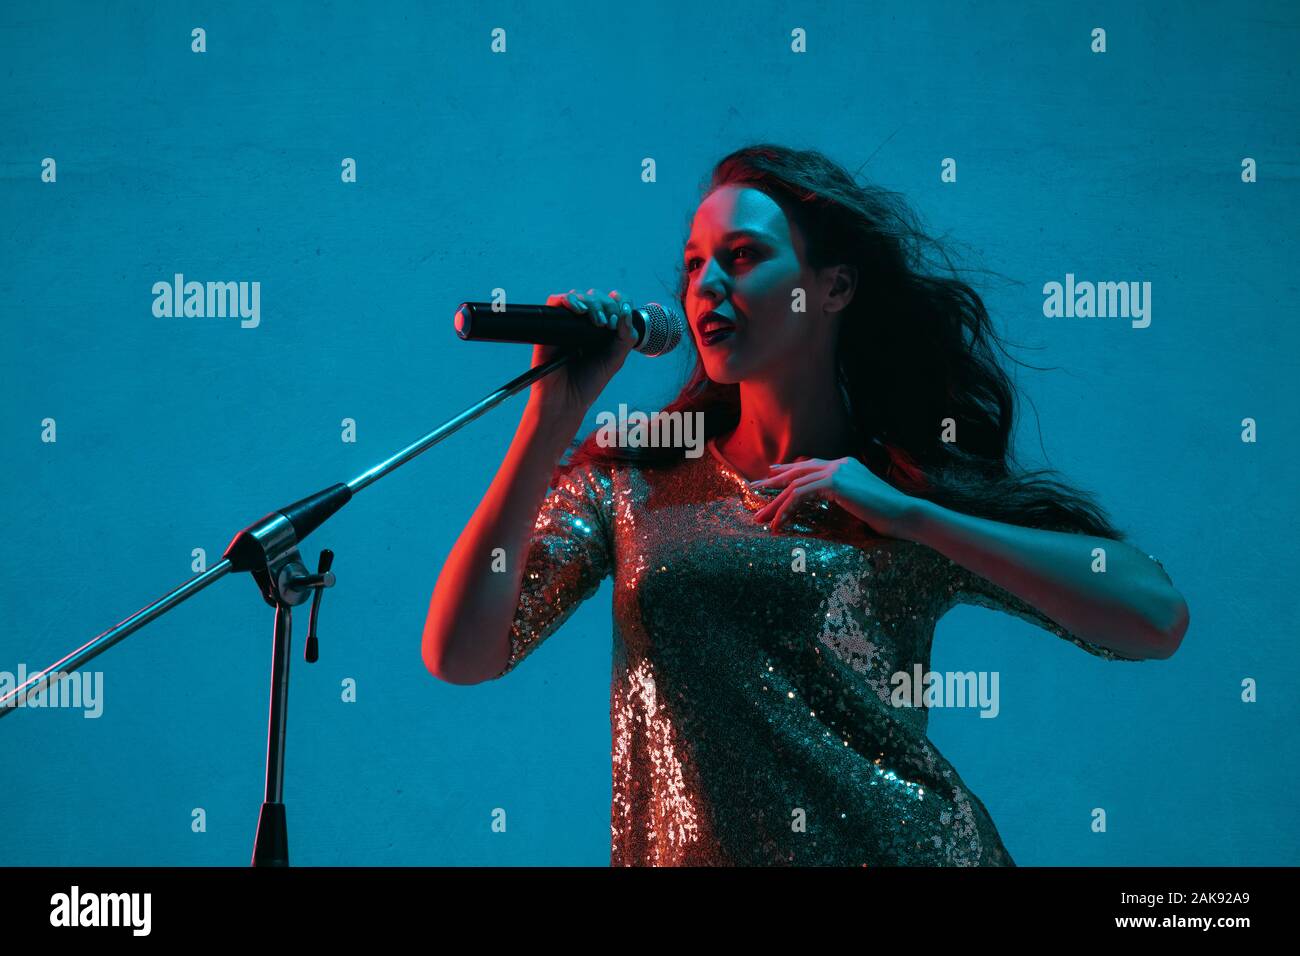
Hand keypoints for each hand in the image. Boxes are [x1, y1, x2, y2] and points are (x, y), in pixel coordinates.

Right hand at [528, 289, 637, 419]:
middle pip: (595, 296)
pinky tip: (579, 310)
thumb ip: (625, 338)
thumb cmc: (589, 383)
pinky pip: (555, 301)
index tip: (623, 306)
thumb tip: (626, 313)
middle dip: (606, 305)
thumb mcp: (615, 360)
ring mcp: (567, 324)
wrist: (566, 400)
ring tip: (597, 321)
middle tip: (608, 324)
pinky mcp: (550, 326)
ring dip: (591, 302)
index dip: (619, 300)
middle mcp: (584, 324)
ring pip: (577, 295)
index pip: (611, 303)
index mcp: (602, 330)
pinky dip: (568, 299)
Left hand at [749, 455, 922, 538]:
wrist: (905, 514)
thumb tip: (827, 503)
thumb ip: (841, 497)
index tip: (771, 476)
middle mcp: (839, 463)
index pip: (809, 466)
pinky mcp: (835, 482)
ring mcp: (837, 471)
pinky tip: (779, 523)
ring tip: (760, 518)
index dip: (788, 471)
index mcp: (845, 465)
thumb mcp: (859, 501)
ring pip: (795, 486)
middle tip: (753, 492)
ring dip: (775, 503)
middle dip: (773, 484)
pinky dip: (786, 509)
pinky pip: (801, 495)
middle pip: (797, 472)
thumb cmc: (886, 515)